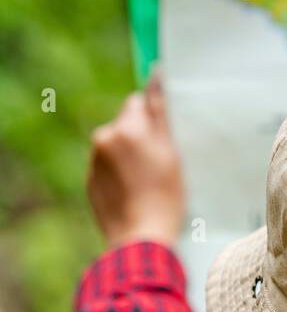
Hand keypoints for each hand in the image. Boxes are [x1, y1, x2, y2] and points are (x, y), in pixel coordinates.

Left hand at [87, 70, 185, 248]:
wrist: (141, 237)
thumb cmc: (165, 194)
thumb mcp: (171, 151)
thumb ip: (160, 111)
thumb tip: (155, 75)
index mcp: (126, 128)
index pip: (137, 102)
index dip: (154, 116)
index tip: (165, 132)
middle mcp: (104, 139)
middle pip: (125, 124)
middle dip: (141, 135)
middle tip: (162, 160)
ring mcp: (94, 162)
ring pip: (116, 145)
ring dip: (130, 154)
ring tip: (149, 180)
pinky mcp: (90, 182)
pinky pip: (108, 167)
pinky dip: (121, 173)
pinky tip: (136, 191)